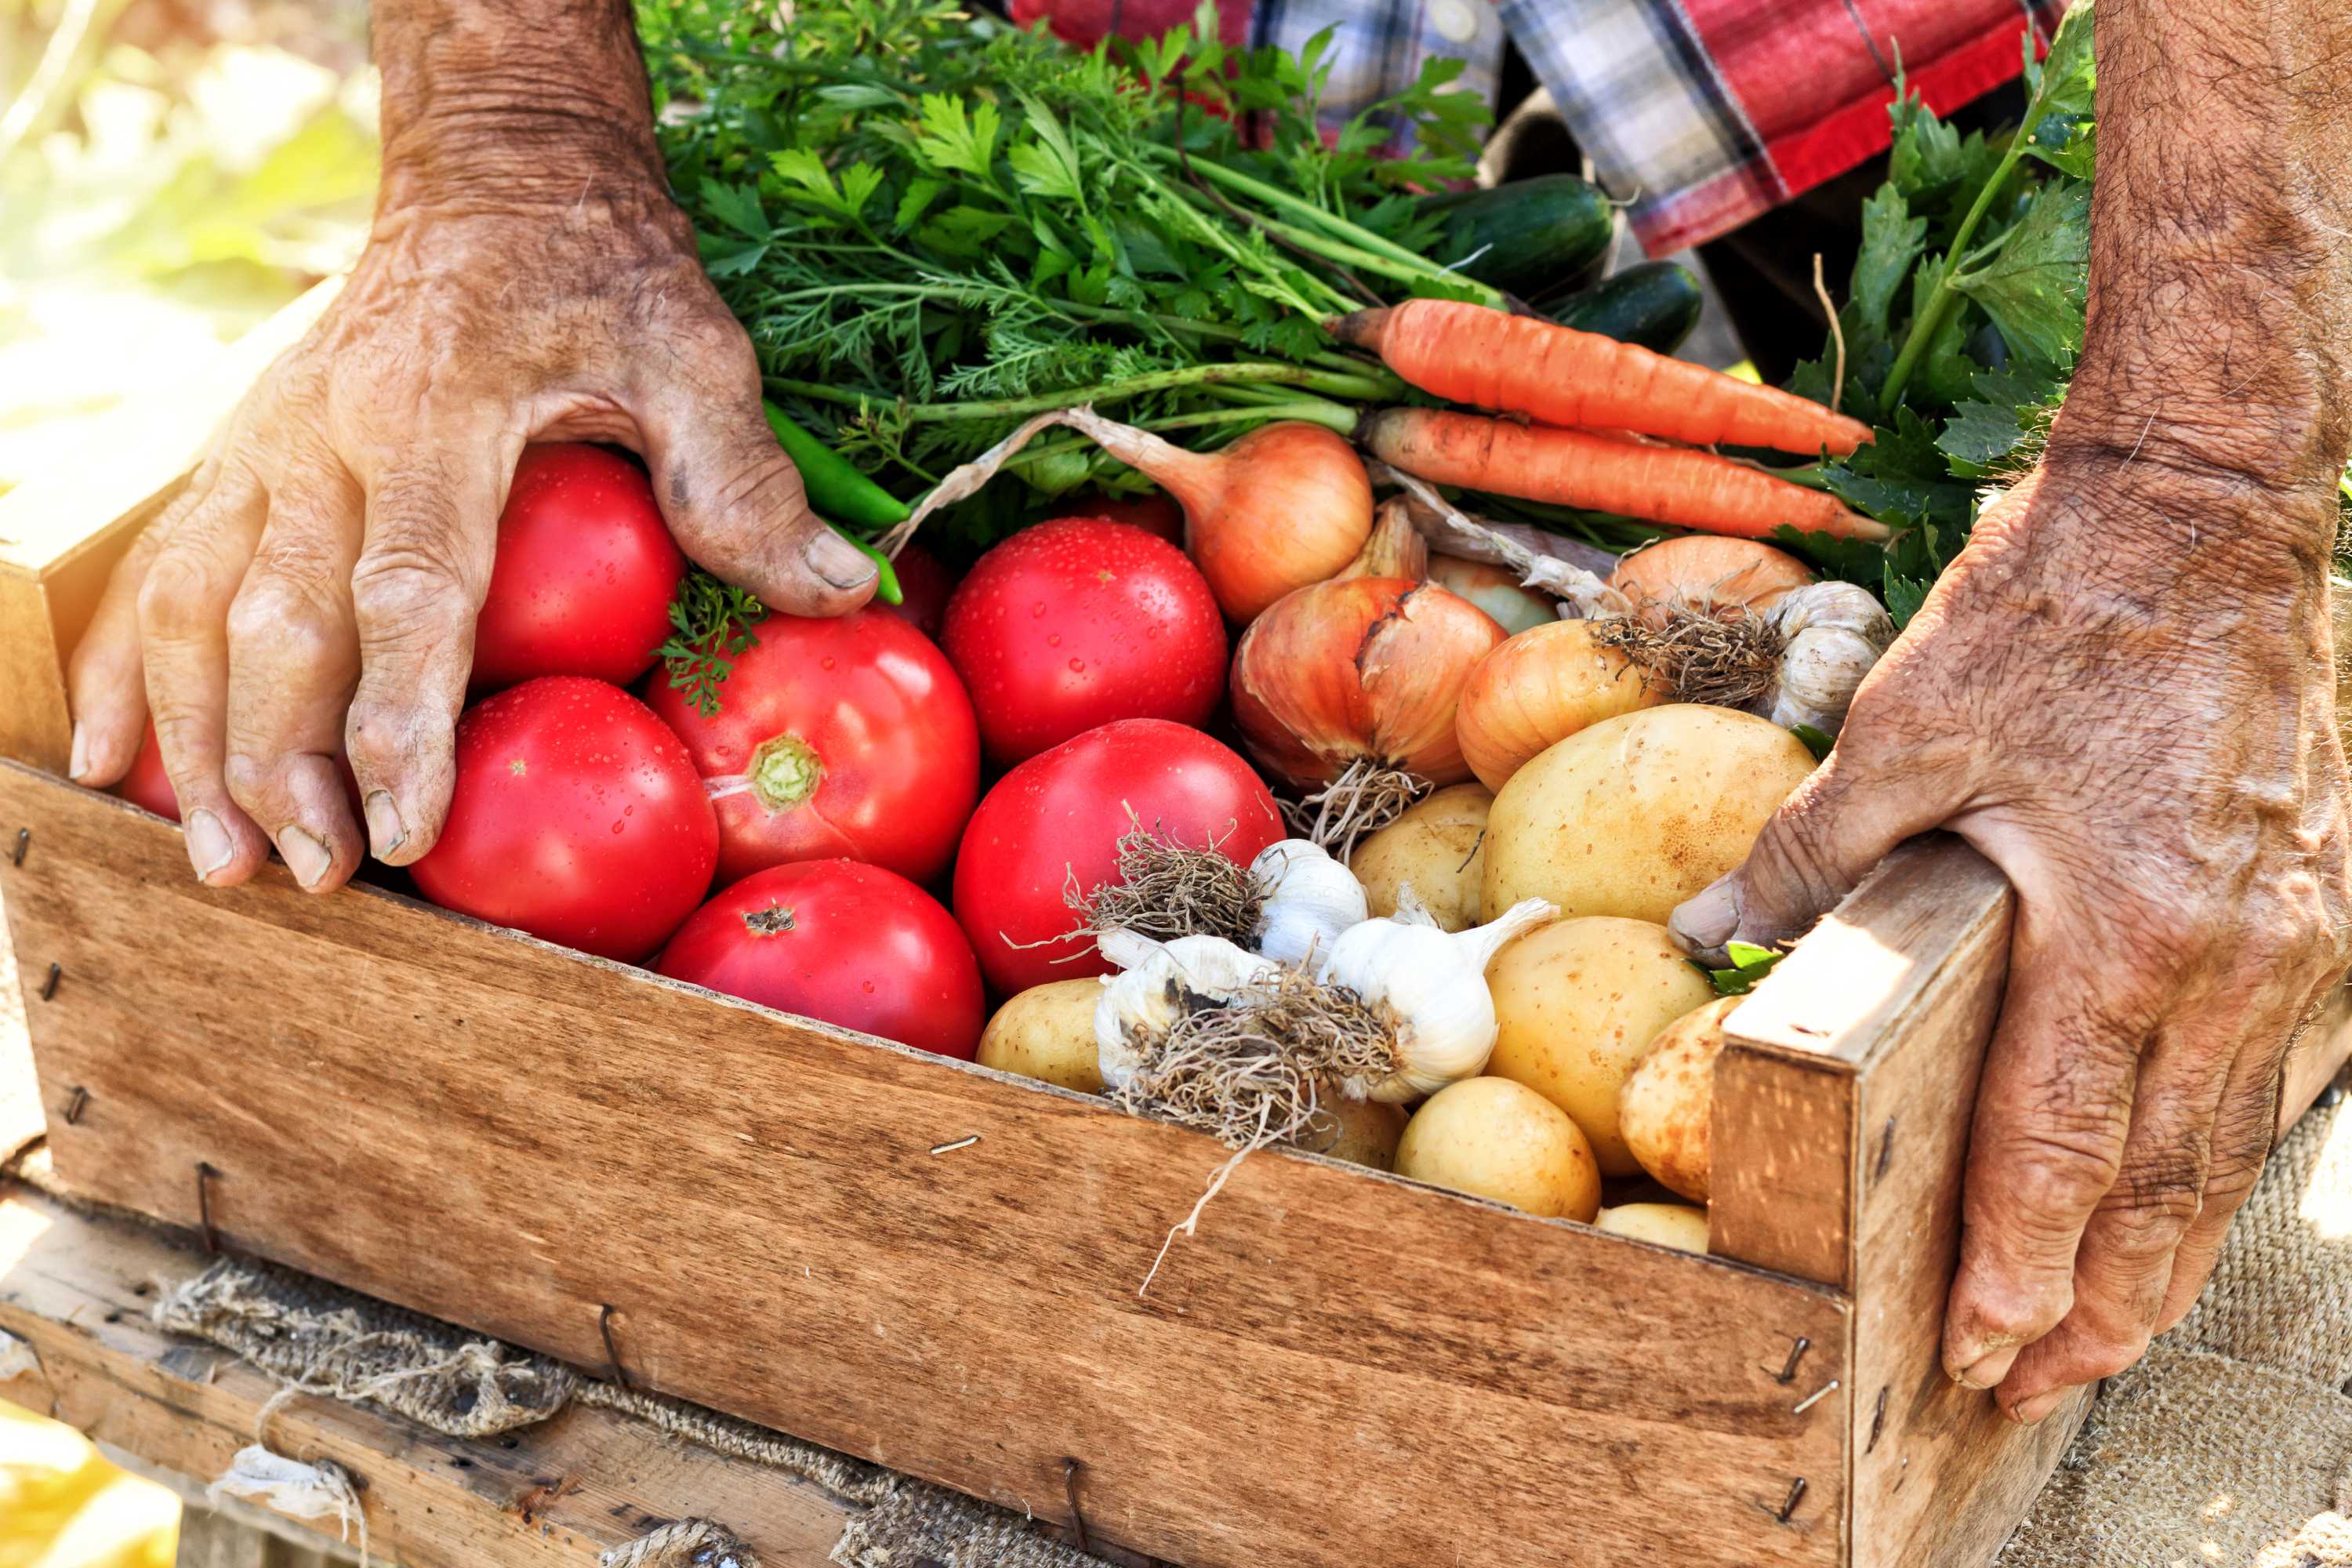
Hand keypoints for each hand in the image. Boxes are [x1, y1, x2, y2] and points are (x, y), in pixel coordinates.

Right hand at [62, 0, 875, 893]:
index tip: (407, 828)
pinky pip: (163, 571)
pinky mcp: (243, 457)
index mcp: (433, 411)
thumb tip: (840, 589)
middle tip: (322, 875)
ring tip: (225, 862)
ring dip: (200, 740)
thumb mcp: (692, 349)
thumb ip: (742, 474)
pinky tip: (114, 762)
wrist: (497, 173)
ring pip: (195, 607)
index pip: (410, 590)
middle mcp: (323, 434)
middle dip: (287, 761)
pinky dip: (132, 671)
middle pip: (282, 621)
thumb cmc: (604, 272)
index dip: (401, 718)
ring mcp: (265, 444)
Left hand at [1672, 438, 2351, 1421]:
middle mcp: (2225, 961)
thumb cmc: (2053, 617)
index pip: (2064, 1147)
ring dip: (2163, 1250)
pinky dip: (2204, 1152)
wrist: (2201, 517)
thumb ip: (1808, 856)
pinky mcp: (2307, 908)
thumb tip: (1706, 938)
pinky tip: (2161, 1189)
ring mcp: (2288, 940)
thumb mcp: (1903, 735)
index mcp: (2122, 934)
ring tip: (2101, 1331)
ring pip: (2224, 1144)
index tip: (1985, 1352)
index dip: (2022, 1264)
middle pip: (2166, 1186)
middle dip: (2103, 1305)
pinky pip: (2256, 1070)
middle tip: (2042, 1390)